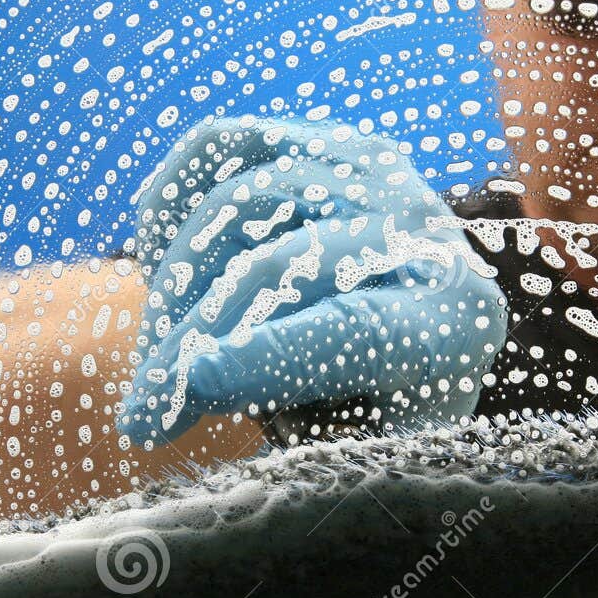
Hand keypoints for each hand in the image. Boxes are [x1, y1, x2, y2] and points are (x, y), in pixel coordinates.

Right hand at [117, 115, 507, 445]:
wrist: (410, 341)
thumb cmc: (381, 419)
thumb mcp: (366, 456)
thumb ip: (310, 453)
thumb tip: (211, 424)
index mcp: (451, 323)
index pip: (354, 329)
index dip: (267, 355)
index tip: (191, 385)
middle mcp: (424, 233)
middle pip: (284, 267)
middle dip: (194, 342)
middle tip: (146, 414)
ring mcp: (375, 173)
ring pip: (243, 202)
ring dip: (178, 284)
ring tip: (158, 358)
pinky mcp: (322, 141)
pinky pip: (224, 146)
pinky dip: (175, 200)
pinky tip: (159, 265)